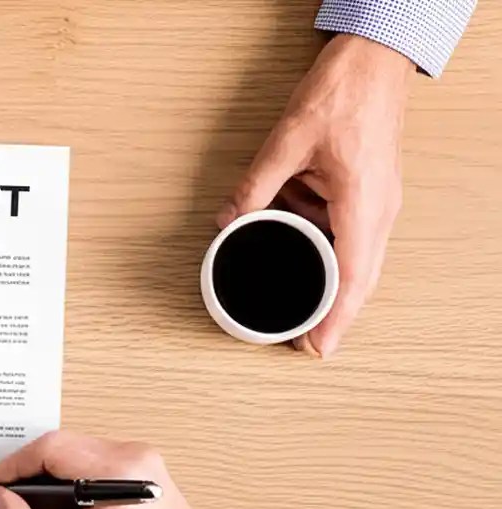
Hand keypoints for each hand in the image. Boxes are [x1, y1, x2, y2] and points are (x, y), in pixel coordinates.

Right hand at [0, 431, 261, 508]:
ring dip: (53, 475)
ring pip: (79, 451)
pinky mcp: (149, 470)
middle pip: (63, 445)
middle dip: (31, 471)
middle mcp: (135, 456)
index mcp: (118, 471)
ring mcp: (146, 460)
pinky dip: (75, 478)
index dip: (13, 465)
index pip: (49, 448)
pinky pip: (98, 460)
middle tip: (11, 502)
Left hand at [220, 34, 414, 357]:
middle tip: (306, 346)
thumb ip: (255, 185)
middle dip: (334, 316)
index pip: (351, 278)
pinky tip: (297, 248)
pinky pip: (348, 235)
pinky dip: (324, 248)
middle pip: (360, 280)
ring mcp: (378, 204)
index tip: (317, 348)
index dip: (334, 318)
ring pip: (356, 260)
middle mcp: (378, 211)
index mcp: (363, 205)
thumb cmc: (343, 94)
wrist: (373, 63)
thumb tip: (227, 218)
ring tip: (295, 301)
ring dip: (326, 279)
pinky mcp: (369, 193)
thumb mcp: (287, 142)